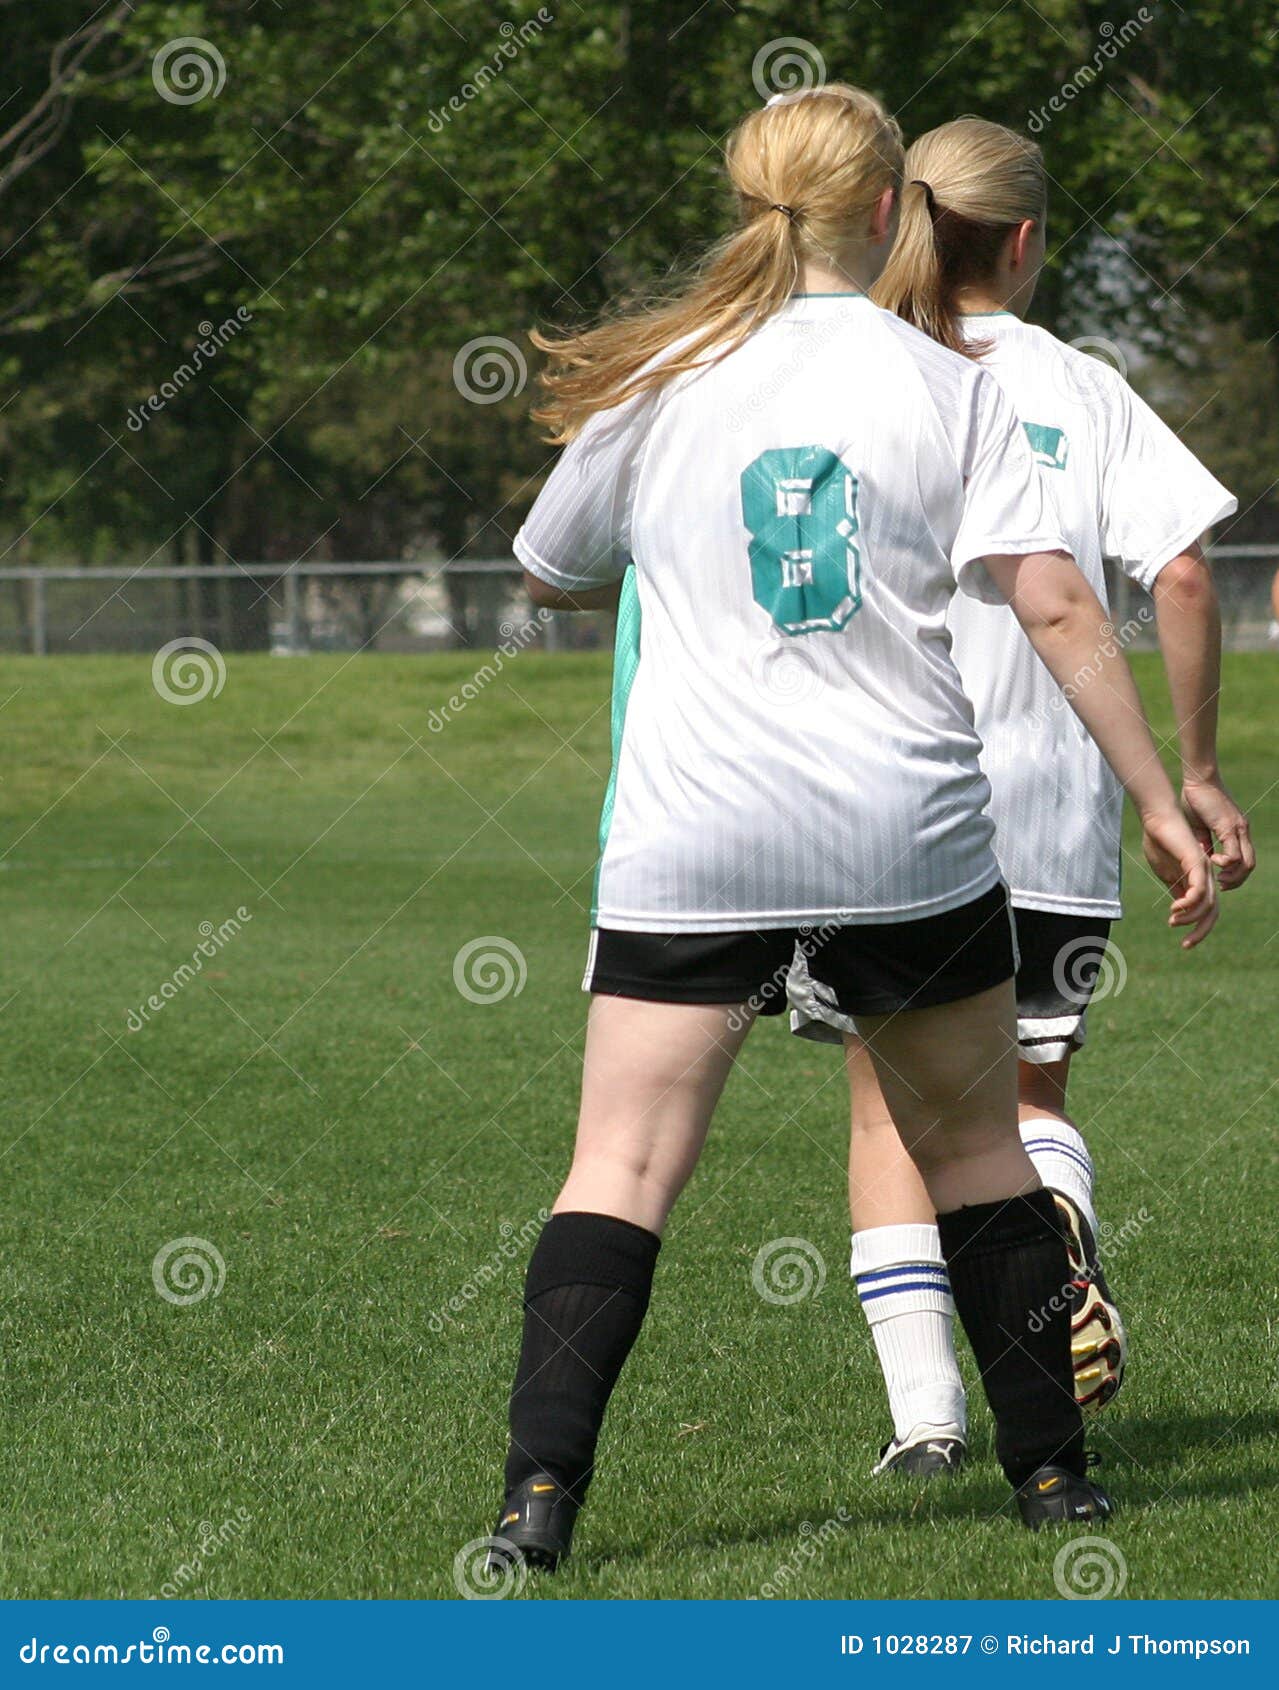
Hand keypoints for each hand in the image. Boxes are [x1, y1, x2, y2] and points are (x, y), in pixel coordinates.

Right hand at [1141, 805, 1218, 947]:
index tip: (1184, 942)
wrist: (1157, 820)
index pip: (1206, 910)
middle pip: (1212, 912)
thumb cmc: (1160, 843)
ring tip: (1173, 919)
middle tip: (1186, 945)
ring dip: (1190, 917)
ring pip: (1207, 903)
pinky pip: (1199, 890)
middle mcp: (1206, 876)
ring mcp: (1204, 869)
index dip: (1197, 928)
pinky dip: (1189, 903)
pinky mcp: (1197, 862)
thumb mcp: (1166, 873)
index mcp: (1198, 879)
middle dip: (1201, 931)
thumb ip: (1175, 890)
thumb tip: (1179, 911)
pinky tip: (1175, 908)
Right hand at [1181, 777, 1255, 889]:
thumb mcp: (1200, 827)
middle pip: (1250, 865)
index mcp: (1236, 832)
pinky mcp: (1230, 826)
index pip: (1245, 860)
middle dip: (1236, 880)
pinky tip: (1212, 860)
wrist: (1199, 779)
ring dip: (1233, 875)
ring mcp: (1239, 828)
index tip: (1221, 882)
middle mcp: (1242, 831)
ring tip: (1218, 878)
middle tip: (1221, 885)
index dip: (1235, 875)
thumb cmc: (1196, 800)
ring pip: (1247, 862)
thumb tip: (1203, 859)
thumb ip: (1204, 843)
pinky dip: (1225, 862)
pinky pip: (1235, 852)